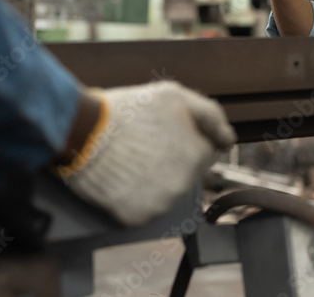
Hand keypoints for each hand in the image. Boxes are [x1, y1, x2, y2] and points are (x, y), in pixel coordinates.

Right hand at [58, 81, 235, 225]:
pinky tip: (124, 177)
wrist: (83, 131)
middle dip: (172, 159)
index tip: (164, 132)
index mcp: (198, 156)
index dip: (185, 139)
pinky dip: (136, 195)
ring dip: (155, 179)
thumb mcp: (176, 96)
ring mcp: (160, 204)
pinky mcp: (136, 217)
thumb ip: (211, 116)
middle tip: (145, 144)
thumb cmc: (130, 110)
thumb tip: (229, 140)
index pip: (205, 153)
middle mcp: (184, 185)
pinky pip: (145, 207)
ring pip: (166, 191)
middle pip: (186, 173)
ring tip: (133, 159)